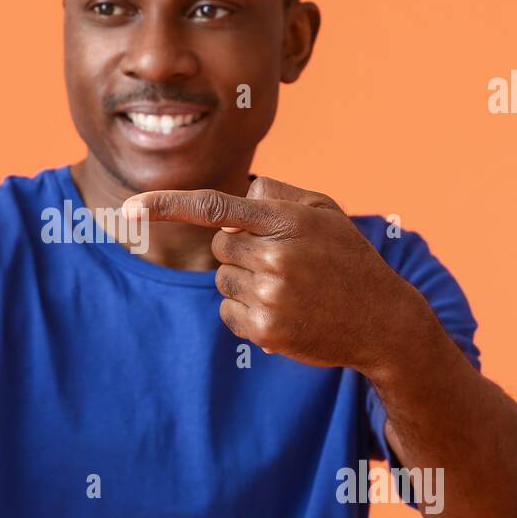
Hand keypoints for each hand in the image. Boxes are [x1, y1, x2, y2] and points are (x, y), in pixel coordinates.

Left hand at [126, 176, 423, 373]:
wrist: (385, 322)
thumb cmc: (349, 260)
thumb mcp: (326, 213)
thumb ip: (280, 196)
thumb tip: (245, 188)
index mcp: (286, 220)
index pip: (215, 206)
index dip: (168, 205)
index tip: (131, 208)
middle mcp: (276, 256)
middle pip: (219, 247)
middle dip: (241, 252)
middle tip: (283, 263)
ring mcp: (271, 295)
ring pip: (223, 282)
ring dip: (245, 284)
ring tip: (290, 289)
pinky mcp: (267, 329)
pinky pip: (229, 314)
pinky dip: (247, 313)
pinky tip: (285, 312)